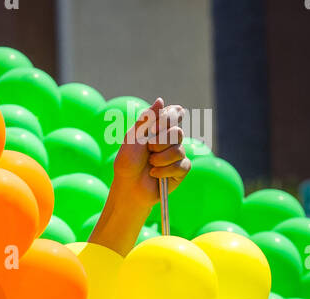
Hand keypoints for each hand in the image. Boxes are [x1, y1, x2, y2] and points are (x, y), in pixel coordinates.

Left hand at [112, 97, 191, 212]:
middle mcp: (171, 139)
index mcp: (160, 128)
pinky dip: (165, 171)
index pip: (174, 113)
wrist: (128, 187)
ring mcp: (177, 155)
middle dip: (160, 142)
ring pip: (178, 150)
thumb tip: (160, 100)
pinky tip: (154, 175)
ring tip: (150, 165)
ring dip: (160, 158)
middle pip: (177, 132)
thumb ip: (146, 119)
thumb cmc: (128, 163)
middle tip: (148, 149)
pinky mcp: (180, 171)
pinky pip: (181, 165)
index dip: (168, 118)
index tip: (155, 127)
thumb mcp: (133, 138)